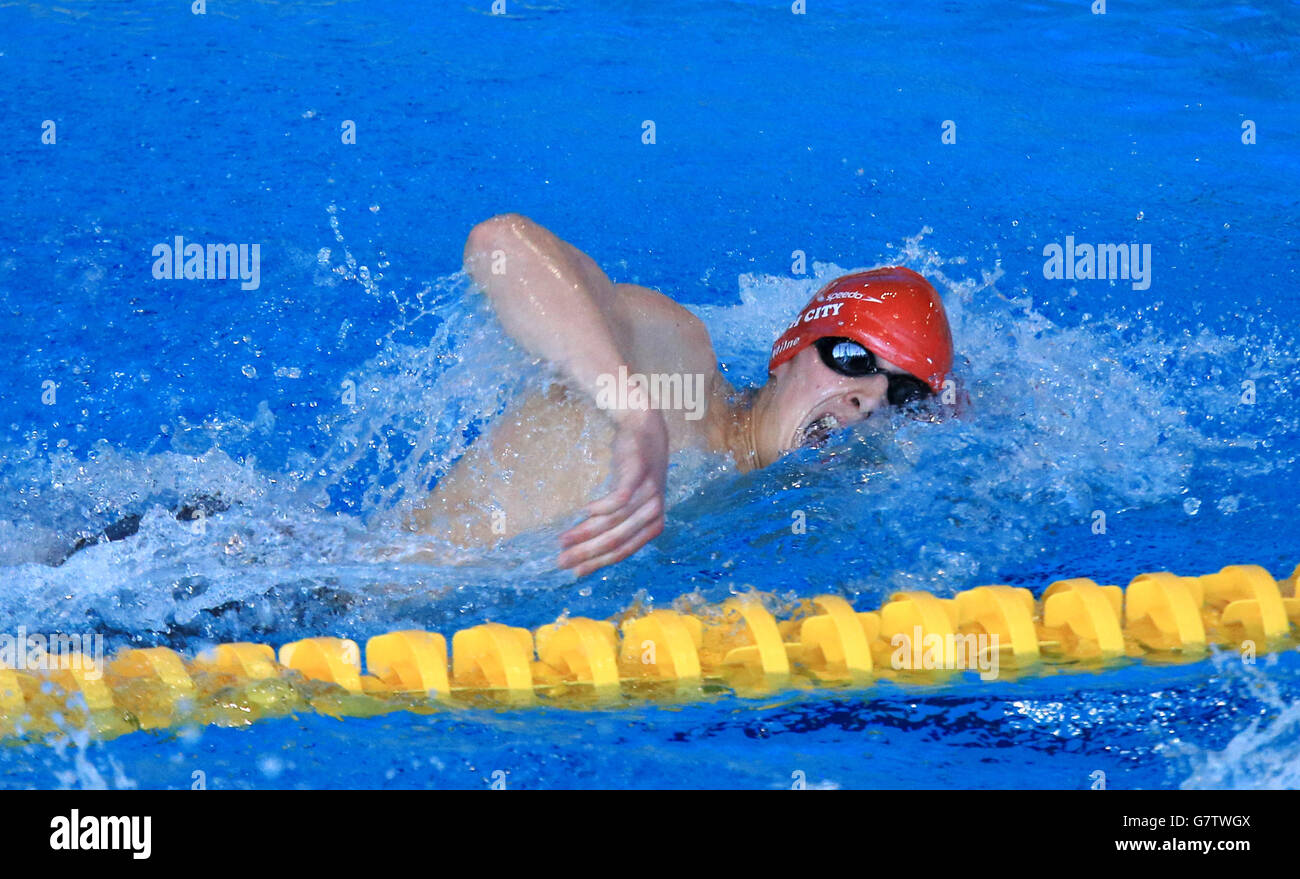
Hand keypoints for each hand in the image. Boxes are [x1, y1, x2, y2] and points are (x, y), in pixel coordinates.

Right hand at [558, 408, 668, 576]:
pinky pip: (621, 497)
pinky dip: (602, 507)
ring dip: (587, 532)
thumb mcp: (630, 503)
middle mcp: (654, 510)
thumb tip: (589, 552)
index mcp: (653, 524)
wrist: (645, 429)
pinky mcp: (639, 472)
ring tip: (563, 539)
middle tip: (562, 561)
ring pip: (616, 521)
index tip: (574, 572)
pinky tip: (585, 511)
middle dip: (587, 553)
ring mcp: (649, 491)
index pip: (623, 551)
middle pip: (618, 539)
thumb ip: (617, 525)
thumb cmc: (633, 471)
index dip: (597, 564)